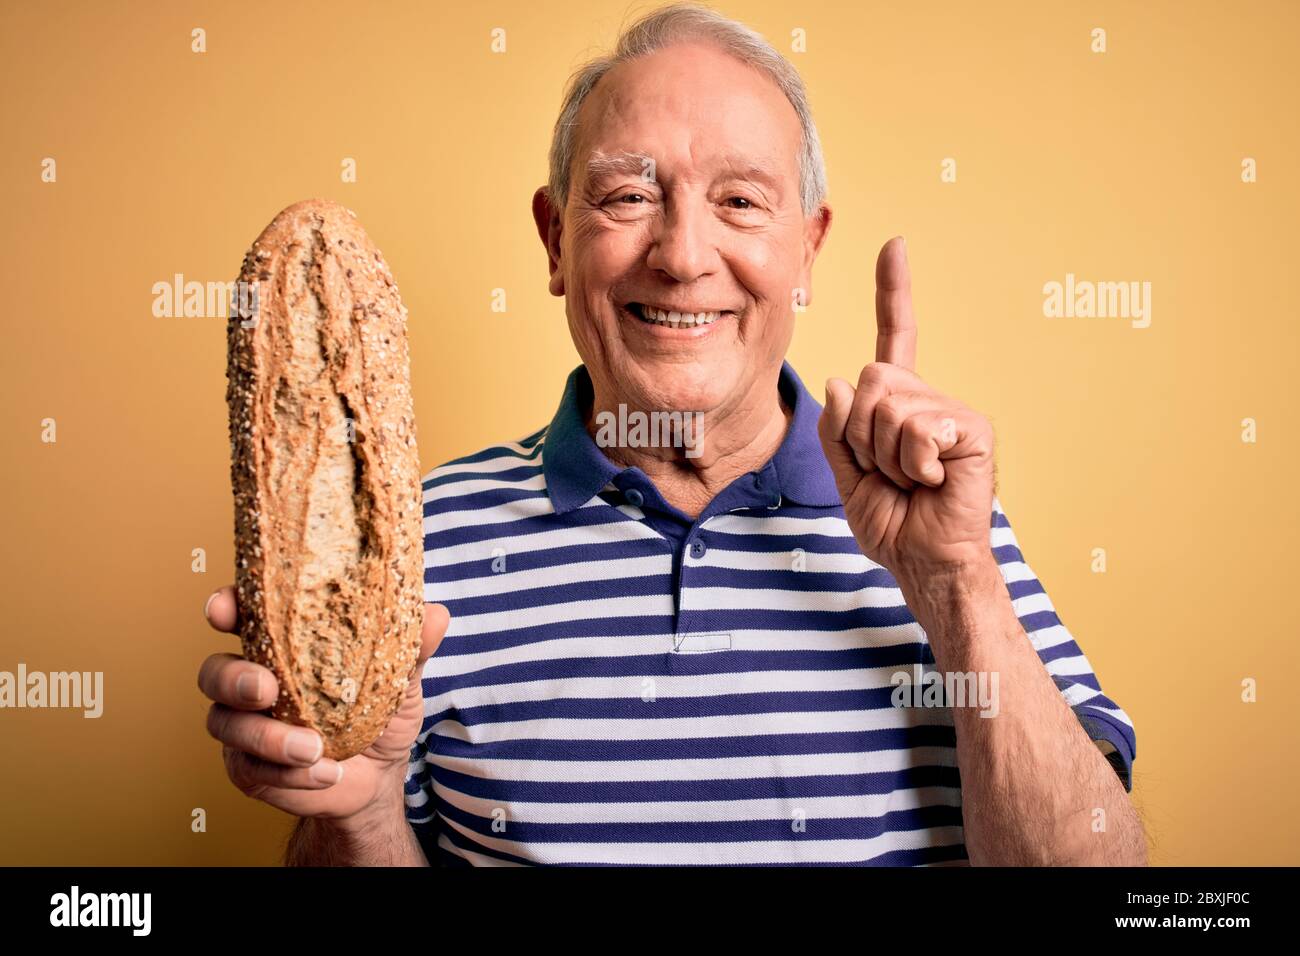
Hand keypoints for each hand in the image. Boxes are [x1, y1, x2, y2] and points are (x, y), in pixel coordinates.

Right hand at [198, 587, 448, 825]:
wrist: (379, 776)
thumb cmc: (380, 710)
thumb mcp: (400, 675)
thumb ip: (411, 645)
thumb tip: (435, 614)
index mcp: (282, 643)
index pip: (242, 615)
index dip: (225, 607)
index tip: (223, 608)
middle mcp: (253, 678)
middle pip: (213, 671)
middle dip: (232, 678)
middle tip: (267, 688)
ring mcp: (245, 725)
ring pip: (226, 724)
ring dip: (268, 738)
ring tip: (314, 748)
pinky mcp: (248, 767)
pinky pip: (251, 769)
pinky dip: (288, 774)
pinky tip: (326, 773)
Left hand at [818, 237, 995, 583]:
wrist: (924, 563)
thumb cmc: (892, 524)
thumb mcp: (846, 476)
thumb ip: (838, 429)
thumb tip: (842, 380)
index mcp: (901, 405)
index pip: (897, 338)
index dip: (894, 292)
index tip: (895, 245)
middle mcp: (929, 399)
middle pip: (869, 380)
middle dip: (860, 436)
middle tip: (887, 472)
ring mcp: (953, 411)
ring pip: (886, 405)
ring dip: (884, 455)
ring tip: (910, 482)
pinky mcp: (972, 430)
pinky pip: (918, 427)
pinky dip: (912, 464)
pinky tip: (932, 482)